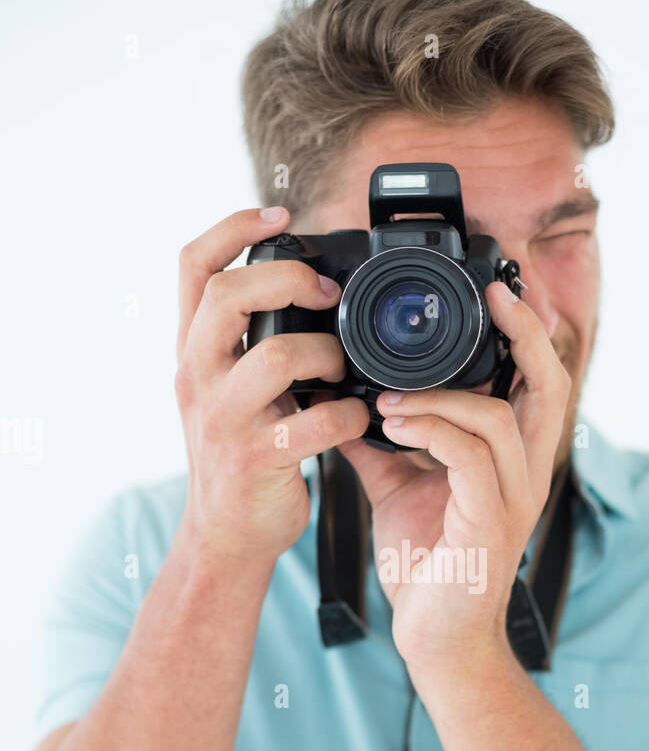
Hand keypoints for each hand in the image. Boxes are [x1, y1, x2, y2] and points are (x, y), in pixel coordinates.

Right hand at [174, 208, 368, 565]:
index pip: (191, 266)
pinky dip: (348, 414)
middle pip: (227, 295)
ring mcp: (222, 419)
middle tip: (327, 292)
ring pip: (276, 355)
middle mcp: (196, 377)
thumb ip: (246, 344)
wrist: (224, 536)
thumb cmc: (240, 456)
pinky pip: (314, 422)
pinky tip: (355, 417)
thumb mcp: (226, 389)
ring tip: (341, 366)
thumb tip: (306, 291)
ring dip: (326, 352)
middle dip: (287, 278)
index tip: (279, 213)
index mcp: (191, 351)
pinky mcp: (256, 459)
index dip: (233, 227)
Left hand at [339, 282, 570, 676]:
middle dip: (524, 332)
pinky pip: (472, 457)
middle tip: (493, 295)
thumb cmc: (427, 569)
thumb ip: (385, 445)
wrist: (433, 639)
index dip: (528, 332)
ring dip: (442, 396)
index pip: (539, 382)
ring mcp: (516, 497)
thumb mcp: (399, 490)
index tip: (500, 289)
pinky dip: (431, 430)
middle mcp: (527, 472)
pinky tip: (392, 425)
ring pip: (501, 416)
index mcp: (511, 460)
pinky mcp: (493, 522)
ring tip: (389, 397)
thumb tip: (348, 403)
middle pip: (550, 384)